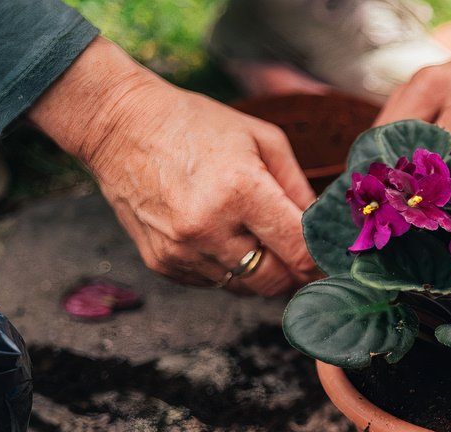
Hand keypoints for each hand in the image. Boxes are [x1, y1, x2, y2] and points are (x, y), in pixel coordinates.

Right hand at [31, 39, 318, 295]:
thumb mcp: (263, 139)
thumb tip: (323, 232)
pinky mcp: (162, 263)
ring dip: (259, 270)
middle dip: (293, 272)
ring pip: (245, 287)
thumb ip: (299, 189)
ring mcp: (181, 250)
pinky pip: (213, 283)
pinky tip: (218, 235)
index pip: (299, 251)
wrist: (118, 125)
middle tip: (297, 253)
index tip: (331, 260)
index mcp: (241, 191)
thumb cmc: (197, 125)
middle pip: (275, 282)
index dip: (321, 261)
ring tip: (251, 233)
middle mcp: (209, 227)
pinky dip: (226, 268)